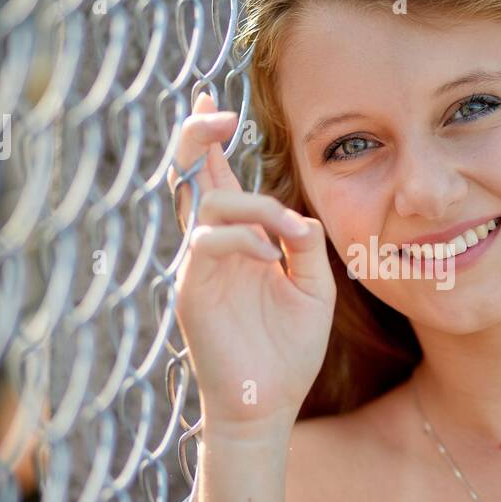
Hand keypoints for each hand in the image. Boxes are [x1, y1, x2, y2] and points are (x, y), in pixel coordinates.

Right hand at [173, 92, 335, 429]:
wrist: (267, 404)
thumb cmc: (288, 350)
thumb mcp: (312, 289)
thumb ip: (306, 247)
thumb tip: (298, 215)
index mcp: (238, 242)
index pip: (215, 179)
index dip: (207, 138)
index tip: (209, 97)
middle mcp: (211, 248)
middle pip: (188, 177)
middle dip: (195, 137)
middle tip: (214, 113)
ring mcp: (197, 268)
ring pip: (205, 206)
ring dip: (253, 205)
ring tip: (288, 234)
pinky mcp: (192, 292)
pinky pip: (208, 245)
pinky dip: (243, 241)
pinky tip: (271, 257)